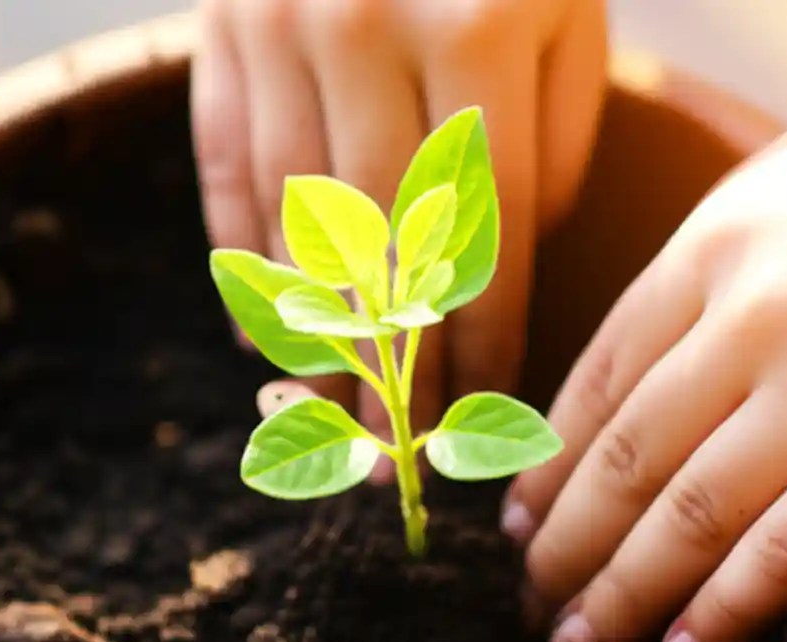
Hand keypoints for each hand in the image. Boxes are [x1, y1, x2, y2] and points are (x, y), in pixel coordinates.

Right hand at [193, 0, 606, 468]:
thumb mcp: (566, 14)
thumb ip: (546, 144)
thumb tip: (491, 270)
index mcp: (479, 29)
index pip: (482, 228)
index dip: (481, 334)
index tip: (480, 412)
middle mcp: (367, 33)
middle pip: (381, 245)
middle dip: (395, 362)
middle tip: (397, 453)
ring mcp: (279, 29)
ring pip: (296, 221)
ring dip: (315, 335)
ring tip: (329, 418)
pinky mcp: (221, 30)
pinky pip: (226, 171)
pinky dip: (243, 263)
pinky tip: (265, 331)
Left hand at [503, 70, 786, 641]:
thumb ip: (727, 228)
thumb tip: (663, 296)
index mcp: (715, 246)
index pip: (598, 378)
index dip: (548, 461)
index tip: (516, 516)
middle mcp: (749, 321)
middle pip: (624, 458)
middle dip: (564, 543)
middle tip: (528, 595)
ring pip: (685, 516)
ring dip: (618, 592)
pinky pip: (786, 548)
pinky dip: (726, 608)